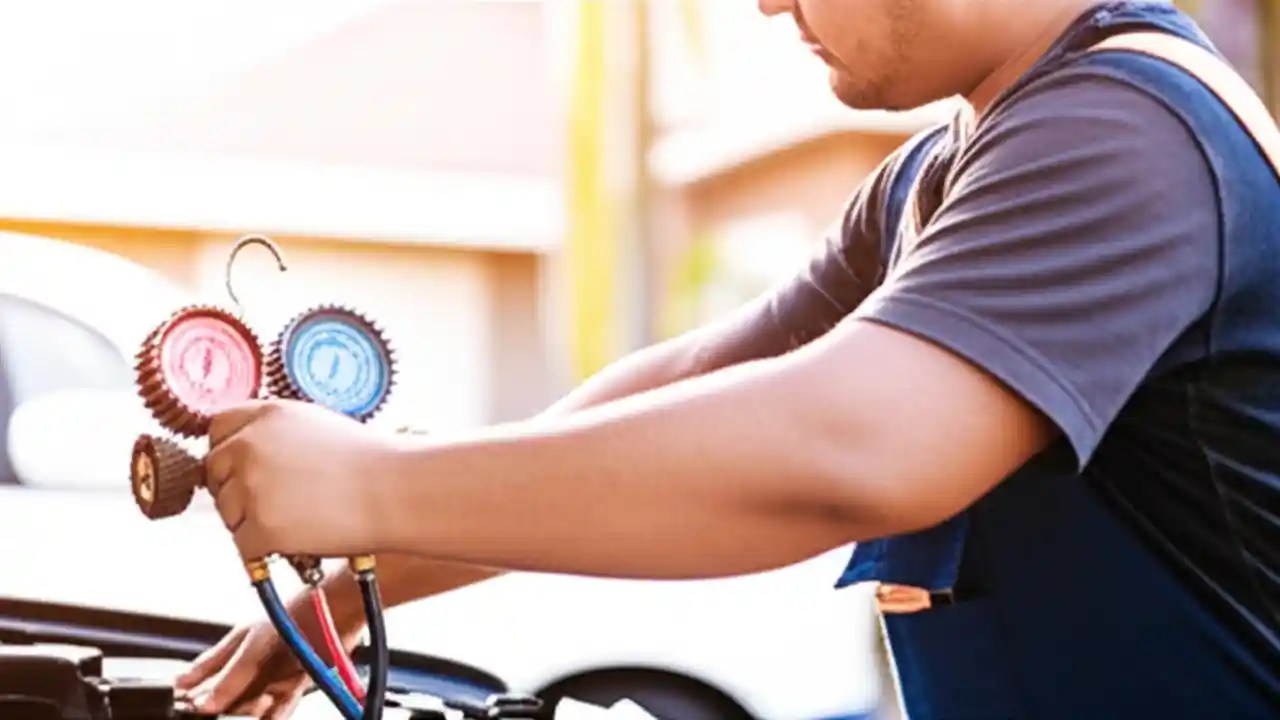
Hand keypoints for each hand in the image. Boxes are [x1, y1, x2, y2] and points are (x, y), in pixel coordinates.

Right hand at [175, 579, 364, 717]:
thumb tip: (204, 704)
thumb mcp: (252, 646)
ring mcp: (271, 676)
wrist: (334, 612)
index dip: (192, 689)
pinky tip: (271, 713)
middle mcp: (250, 663)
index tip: (185, 705)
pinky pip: (278, 708)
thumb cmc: (292, 614)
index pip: (203, 673)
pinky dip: (275, 714)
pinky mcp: (292, 686)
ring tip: (259, 704)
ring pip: (251, 705)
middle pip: (227, 696)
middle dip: (224, 705)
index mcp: (233, 647)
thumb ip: (230, 677)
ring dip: (251, 710)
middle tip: (219, 710)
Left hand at [206, 400, 398, 560]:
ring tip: (299, 518)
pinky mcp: (259, 527)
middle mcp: (250, 445)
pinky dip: (267, 549)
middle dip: (235, 490)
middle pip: (214, 473)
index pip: (216, 429)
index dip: (227, 451)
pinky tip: (301, 536)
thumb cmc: (370, 462)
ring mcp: (251, 486)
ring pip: (227, 513)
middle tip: (272, 502)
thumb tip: (247, 453)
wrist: (396, 492)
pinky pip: (245, 545)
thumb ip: (274, 433)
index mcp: (266, 414)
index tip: (239, 467)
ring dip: (252, 521)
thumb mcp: (315, 425)